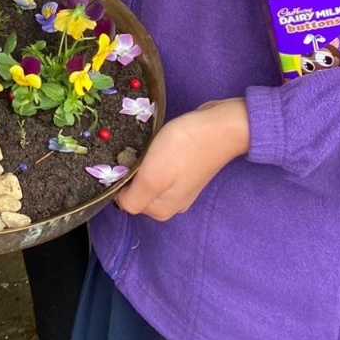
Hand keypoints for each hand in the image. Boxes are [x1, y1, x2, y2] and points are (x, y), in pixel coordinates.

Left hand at [114, 98, 249, 220]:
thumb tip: (121, 203)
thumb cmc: (182, 150)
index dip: (122, 178)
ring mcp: (181, 187)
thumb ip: (133, 198)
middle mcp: (171, 204)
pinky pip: (161, 166)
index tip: (129, 160)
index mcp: (161, 210)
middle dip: (134, 170)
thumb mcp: (151, 177)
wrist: (219, 128)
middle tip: (140, 151)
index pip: (126, 200)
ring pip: (148, 176)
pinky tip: (162, 144)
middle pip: (137, 189)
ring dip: (145, 161)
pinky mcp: (186, 170)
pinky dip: (156, 155)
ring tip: (152, 145)